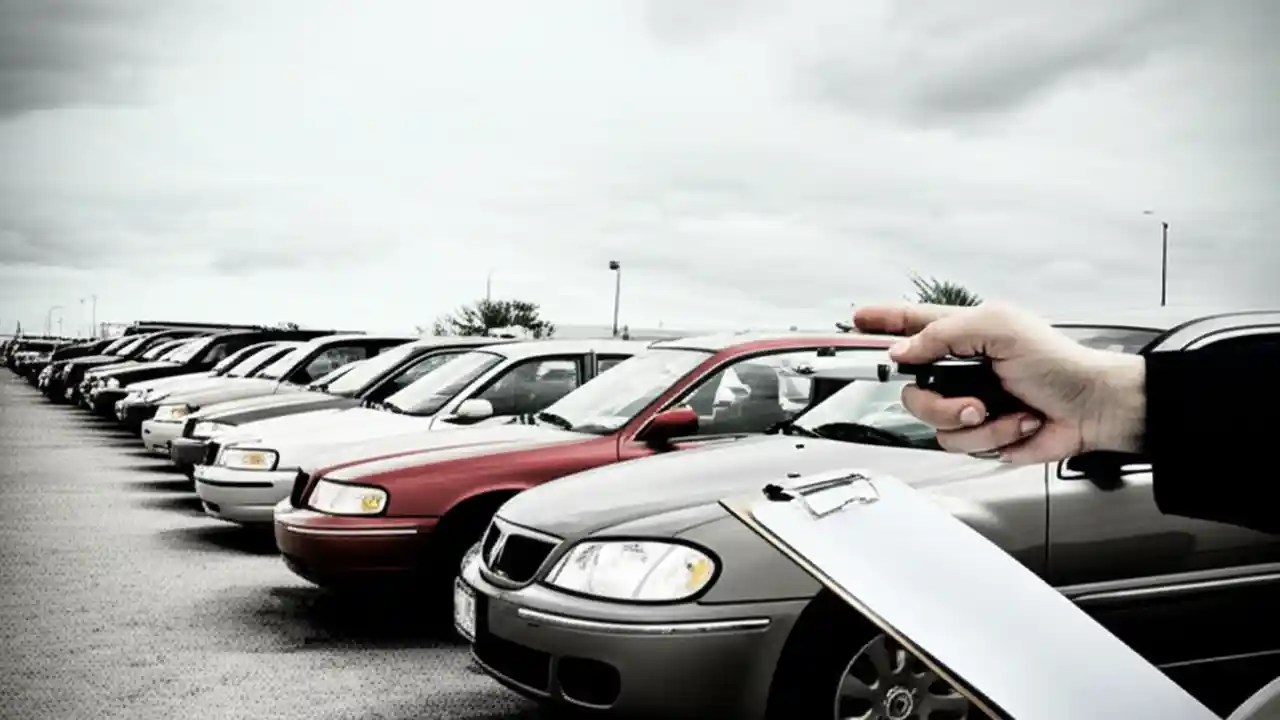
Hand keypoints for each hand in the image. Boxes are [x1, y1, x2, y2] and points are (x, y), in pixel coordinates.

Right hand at [852, 303, 1146, 463]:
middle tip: (968, 399)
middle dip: (936, 399)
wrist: (1092, 409)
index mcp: (962, 334)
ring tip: (1002, 410)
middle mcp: (958, 368)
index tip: (858, 322)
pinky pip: (958, 442)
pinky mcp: (978, 434)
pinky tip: (1017, 423)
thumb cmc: (1059, 364)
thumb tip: (904, 350)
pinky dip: (992, 436)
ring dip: (972, 420)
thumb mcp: (1000, 328)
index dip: (881, 322)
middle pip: (909, 385)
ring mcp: (966, 402)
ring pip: (931, 420)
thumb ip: (944, 333)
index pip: (910, 323)